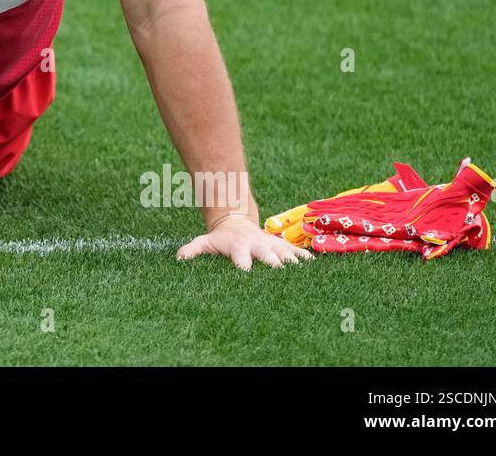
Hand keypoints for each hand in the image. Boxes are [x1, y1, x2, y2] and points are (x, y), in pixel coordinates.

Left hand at [177, 216, 313, 270]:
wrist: (237, 222)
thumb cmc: (220, 239)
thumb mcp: (204, 242)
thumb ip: (193, 250)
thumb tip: (178, 258)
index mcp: (238, 247)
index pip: (240, 257)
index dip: (242, 263)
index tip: (245, 271)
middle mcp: (257, 246)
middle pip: (267, 256)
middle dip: (274, 264)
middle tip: (281, 273)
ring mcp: (272, 245)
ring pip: (286, 253)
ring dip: (294, 263)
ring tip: (304, 274)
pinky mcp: (284, 246)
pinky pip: (298, 252)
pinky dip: (307, 259)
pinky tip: (317, 269)